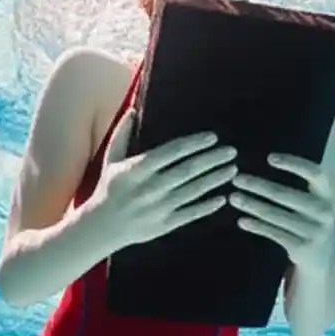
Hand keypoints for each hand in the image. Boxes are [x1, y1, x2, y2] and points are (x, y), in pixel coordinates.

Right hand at [89, 108, 237, 248]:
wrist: (101, 226)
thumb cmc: (108, 188)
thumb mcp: (111, 160)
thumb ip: (122, 134)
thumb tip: (132, 109)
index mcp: (137, 169)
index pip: (171, 152)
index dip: (194, 143)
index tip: (213, 137)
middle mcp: (150, 187)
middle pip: (187, 170)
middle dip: (212, 160)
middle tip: (232, 151)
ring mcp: (159, 208)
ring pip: (192, 191)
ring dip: (215, 180)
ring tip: (233, 169)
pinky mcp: (164, 225)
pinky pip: (190, 214)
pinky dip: (207, 206)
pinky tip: (222, 198)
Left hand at [228, 153, 334, 266]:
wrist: (320, 264)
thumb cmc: (309, 225)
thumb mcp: (313, 205)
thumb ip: (299, 188)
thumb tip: (266, 160)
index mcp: (329, 194)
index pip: (314, 173)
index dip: (293, 164)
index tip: (269, 158)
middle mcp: (325, 212)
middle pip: (286, 195)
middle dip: (258, 186)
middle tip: (236, 179)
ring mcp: (315, 231)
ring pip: (276, 215)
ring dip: (251, 205)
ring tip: (233, 198)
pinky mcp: (303, 248)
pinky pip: (274, 233)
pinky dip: (256, 226)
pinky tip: (242, 220)